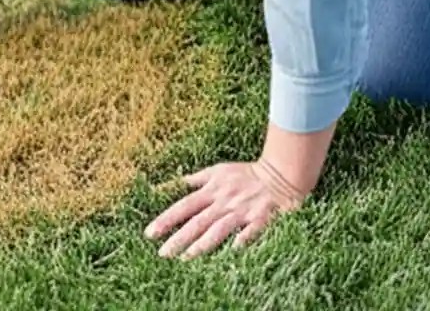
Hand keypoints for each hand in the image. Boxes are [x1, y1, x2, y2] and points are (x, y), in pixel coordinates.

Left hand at [144, 159, 307, 259]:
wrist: (279, 174)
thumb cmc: (245, 174)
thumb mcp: (216, 171)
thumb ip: (193, 180)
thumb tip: (166, 184)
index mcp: (212, 190)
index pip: (184, 206)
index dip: (166, 220)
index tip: (149, 233)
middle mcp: (224, 202)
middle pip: (198, 221)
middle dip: (179, 238)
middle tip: (162, 254)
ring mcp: (242, 211)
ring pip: (220, 229)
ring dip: (203, 244)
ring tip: (186, 258)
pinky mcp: (261, 218)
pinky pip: (251, 230)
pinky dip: (243, 239)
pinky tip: (233, 251)